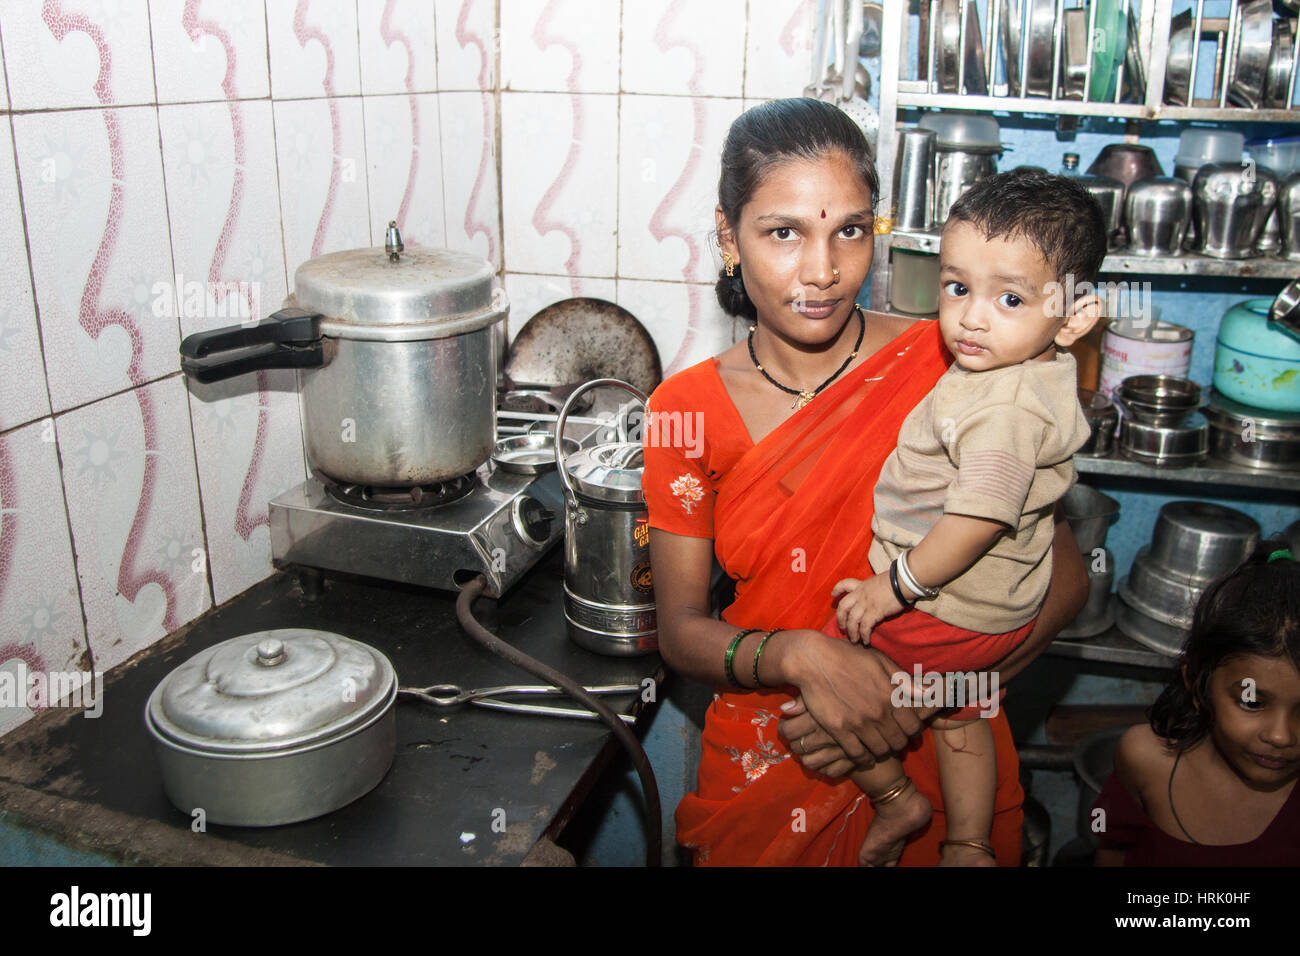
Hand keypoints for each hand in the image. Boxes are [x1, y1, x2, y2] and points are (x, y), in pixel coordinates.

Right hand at [775, 636, 927, 775]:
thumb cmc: (848, 657)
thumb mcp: (880, 661)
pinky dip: (864, 757)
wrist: (813, 660)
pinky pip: (858, 754)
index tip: (906, 727)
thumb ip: (905, 680)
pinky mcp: (839, 730)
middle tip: (892, 736)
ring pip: (881, 750)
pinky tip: (863, 752)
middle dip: (899, 740)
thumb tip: (928, 694)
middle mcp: (878, 712)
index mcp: (890, 695)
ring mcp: (858, 723)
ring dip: (882, 749)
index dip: (913, 729)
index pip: (914, 726)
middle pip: (899, 742)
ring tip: (879, 744)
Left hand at [832, 574, 904, 643]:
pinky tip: (866, 641)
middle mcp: (860, 595)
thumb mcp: (879, 581)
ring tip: (853, 640)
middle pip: (843, 607)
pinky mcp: (874, 613)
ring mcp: (865, 604)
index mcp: (861, 585)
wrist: (901, 582)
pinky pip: (864, 627)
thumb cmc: (894, 580)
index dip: (837, 589)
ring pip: (852, 620)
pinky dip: (864, 635)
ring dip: (851, 632)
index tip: (833, 595)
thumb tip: (876, 593)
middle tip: (842, 628)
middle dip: (840, 619)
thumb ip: (873, 588)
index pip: (845, 584)